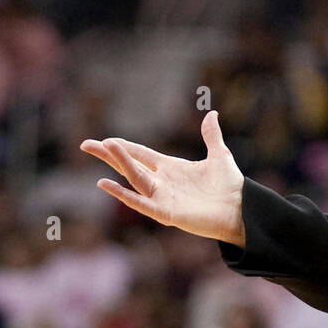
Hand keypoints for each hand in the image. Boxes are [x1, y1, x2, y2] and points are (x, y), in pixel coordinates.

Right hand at [80, 110, 245, 246]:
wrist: (241, 209)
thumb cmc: (230, 186)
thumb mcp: (220, 156)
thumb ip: (211, 136)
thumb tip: (211, 114)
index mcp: (171, 168)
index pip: (141, 155)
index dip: (124, 147)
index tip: (106, 140)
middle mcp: (162, 182)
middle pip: (130, 165)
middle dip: (109, 154)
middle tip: (85, 144)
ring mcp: (162, 197)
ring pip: (134, 178)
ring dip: (120, 163)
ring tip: (105, 148)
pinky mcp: (165, 213)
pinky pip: (140, 203)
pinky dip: (123, 194)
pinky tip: (105, 184)